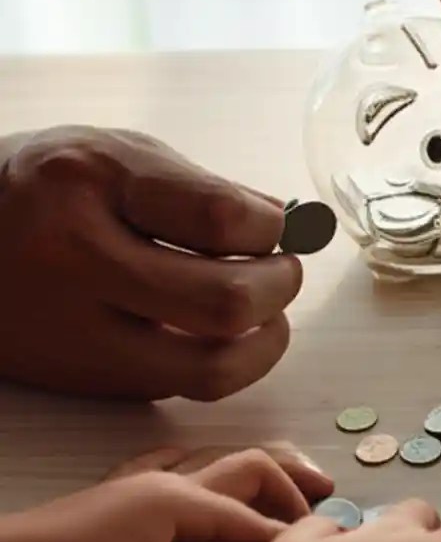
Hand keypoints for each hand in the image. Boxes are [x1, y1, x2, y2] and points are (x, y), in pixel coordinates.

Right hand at [0, 125, 301, 401]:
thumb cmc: (47, 187)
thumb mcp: (119, 154)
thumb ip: (207, 189)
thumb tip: (292, 225)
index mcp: (88, 183)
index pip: (220, 219)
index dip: (273, 228)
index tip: (279, 226)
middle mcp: (75, 261)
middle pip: (224, 303)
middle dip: (280, 288)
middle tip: (283, 271)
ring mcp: (74, 331)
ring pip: (208, 369)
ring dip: (264, 344)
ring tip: (266, 314)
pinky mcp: (81, 378)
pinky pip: (178, 386)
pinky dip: (219, 362)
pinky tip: (218, 333)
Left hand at [0, 449, 320, 541]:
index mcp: (180, 501)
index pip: (253, 516)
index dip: (288, 535)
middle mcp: (170, 481)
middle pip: (247, 466)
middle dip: (290, 481)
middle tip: (326, 498)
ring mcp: (145, 481)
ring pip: (217, 461)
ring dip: (257, 470)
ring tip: (292, 480)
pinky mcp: (122, 491)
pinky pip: (175, 464)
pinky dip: (205, 466)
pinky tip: (209, 470)